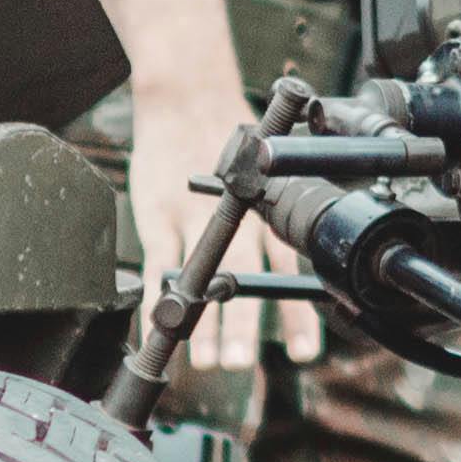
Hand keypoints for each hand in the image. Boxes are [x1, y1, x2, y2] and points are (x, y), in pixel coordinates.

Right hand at [128, 78, 292, 379]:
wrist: (187, 96)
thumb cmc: (230, 138)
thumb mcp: (266, 175)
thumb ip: (276, 219)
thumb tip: (294, 265)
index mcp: (265, 211)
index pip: (287, 270)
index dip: (296, 313)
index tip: (304, 353)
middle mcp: (234, 218)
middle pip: (242, 279)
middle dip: (244, 326)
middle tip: (244, 366)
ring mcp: (191, 219)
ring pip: (199, 278)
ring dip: (203, 322)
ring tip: (207, 362)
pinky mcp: (156, 216)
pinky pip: (156, 267)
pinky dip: (156, 300)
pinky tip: (157, 330)